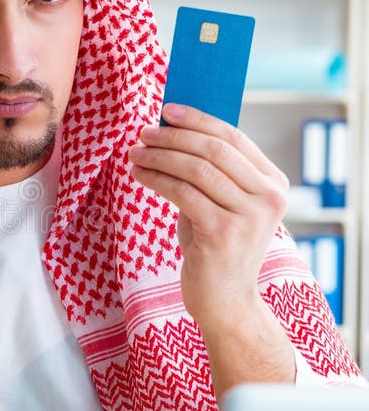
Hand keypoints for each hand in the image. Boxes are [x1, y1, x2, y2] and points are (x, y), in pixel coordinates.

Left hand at [128, 103, 288, 330]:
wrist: (224, 300)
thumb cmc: (216, 246)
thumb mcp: (222, 203)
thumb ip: (211, 171)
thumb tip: (174, 128)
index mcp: (274, 183)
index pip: (233, 138)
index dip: (198, 120)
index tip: (167, 109)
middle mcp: (269, 197)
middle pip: (213, 150)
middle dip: (173, 137)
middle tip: (143, 133)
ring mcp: (249, 216)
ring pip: (195, 169)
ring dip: (159, 157)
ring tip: (135, 154)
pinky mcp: (224, 233)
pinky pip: (182, 193)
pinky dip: (156, 179)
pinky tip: (139, 175)